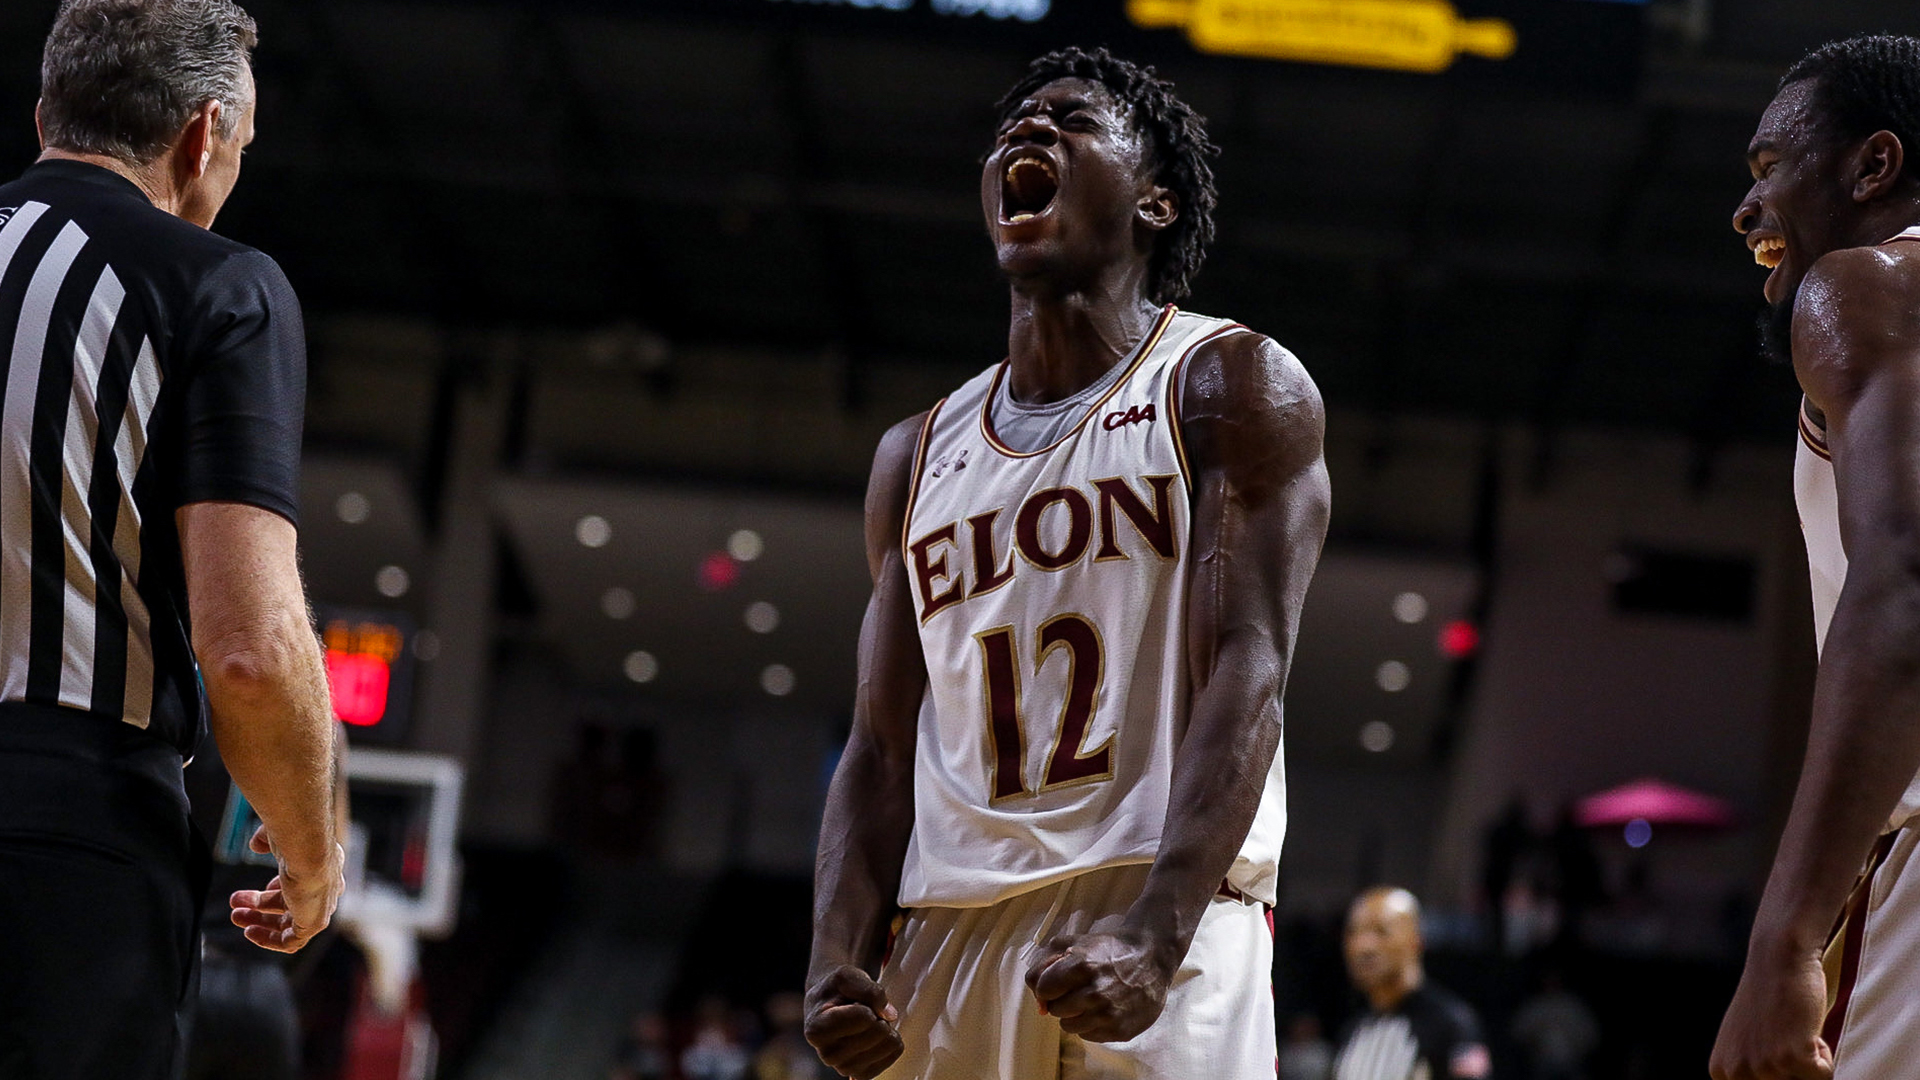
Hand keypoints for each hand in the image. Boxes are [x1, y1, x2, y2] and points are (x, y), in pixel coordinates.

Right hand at [229, 824, 344, 953]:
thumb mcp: (277, 836)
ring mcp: (321, 907)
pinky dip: (270, 939)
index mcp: (323, 866)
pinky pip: (292, 942)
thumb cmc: (295, 837)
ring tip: (235, 917)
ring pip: (288, 924)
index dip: (277, 887)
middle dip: (260, 906)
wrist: (308, 849)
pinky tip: (250, 933)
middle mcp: (326, 888)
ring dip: (260, 923)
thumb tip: (256, 844)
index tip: (262, 887)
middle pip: (290, 905)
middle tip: (236, 906)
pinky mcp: (315, 924)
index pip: (300, 883)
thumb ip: (267, 840)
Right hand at [803, 966, 902, 1078]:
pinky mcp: (861, 1074)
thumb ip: (868, 988)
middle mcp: (827, 1055)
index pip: (864, 1017)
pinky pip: (892, 1056)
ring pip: (888, 1045)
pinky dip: (891, 1043)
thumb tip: (889, 1014)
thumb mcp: (846, 975)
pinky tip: (877, 1037)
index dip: (868, 1004)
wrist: (830, 1005)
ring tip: (870, 1023)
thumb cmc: (836, 990)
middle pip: (878, 1031)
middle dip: (878, 1015)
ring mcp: (844, 1068)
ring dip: (886, 1028)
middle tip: (865, 1012)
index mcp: (816, 1030)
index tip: (856, 1002)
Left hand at [1024, 928, 1175, 1042]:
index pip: (1043, 989)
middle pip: (1054, 1009)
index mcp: (1082, 965)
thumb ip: (1044, 964)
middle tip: (1077, 989)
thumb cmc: (1108, 949)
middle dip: (1061, 999)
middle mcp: (1095, 992)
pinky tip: (1103, 1009)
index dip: (1047, 986)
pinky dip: (1091, 1024)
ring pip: (1069, 1026)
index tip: (1057, 983)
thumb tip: (1037, 997)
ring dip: (1074, 1014)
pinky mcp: (1119, 1030)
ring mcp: (1108, 1014)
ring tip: (1091, 999)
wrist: (1151, 958)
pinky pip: (1088, 1036)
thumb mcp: (1073, 942)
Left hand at [1709, 946, 1835, 1079]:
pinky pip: (1824, 1075)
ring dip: (1810, 1060)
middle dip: (1796, 1067)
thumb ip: (1750, 1070)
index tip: (1772, 1044)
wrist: (1778, 961)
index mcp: (1721, 1073)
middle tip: (1784, 1035)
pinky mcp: (1789, 1057)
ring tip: (1794, 1031)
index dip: (1780, 1070)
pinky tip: (1804, 1027)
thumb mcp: (1744, 1042)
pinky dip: (1825, 1053)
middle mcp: (1736, 1074)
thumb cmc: (1766, 999)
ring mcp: (1762, 1067)